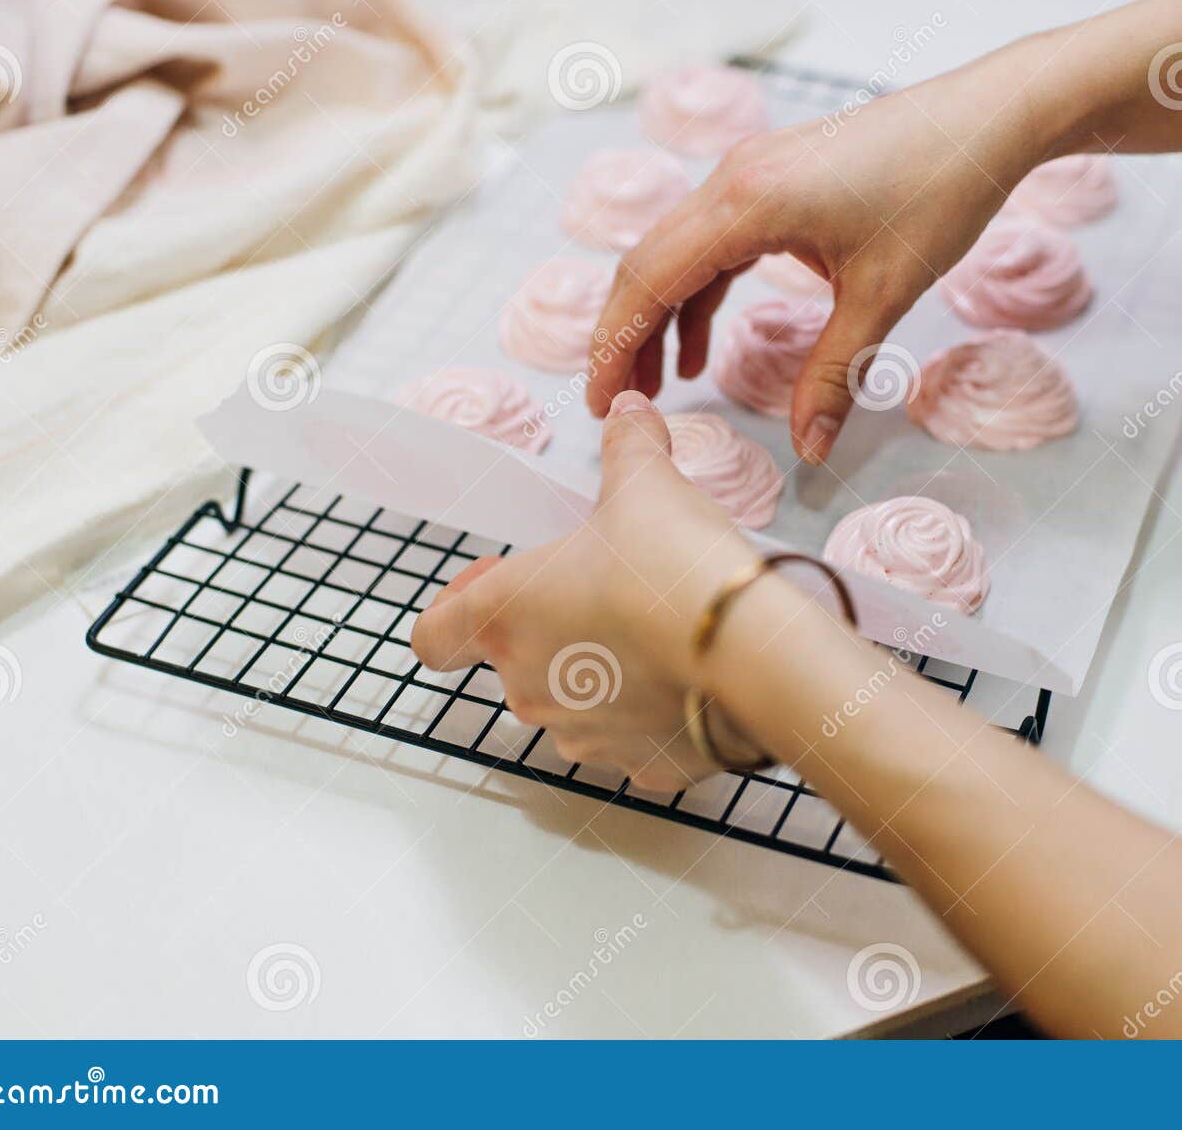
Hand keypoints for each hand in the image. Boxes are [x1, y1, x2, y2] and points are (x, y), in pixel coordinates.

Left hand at [411, 391, 766, 790]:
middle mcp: (529, 688)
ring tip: (656, 635)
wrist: (748, 650)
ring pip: (576, 707)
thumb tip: (630, 413)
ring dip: (600, 676)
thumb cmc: (672, 566)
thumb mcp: (645, 484)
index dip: (454, 607)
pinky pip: (636, 742)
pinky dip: (653, 717)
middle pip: (515, 665)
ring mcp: (584, 736)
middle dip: (552, 631)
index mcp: (504, 618)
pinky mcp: (643, 769)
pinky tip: (690, 681)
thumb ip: (629, 446)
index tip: (495, 579)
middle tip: (603, 592)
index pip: (432, 636)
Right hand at [583, 47, 1069, 463]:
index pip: (648, 280)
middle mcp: (732, 180)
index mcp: (747, 204)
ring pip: (677, 255)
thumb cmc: (940, 191)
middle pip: (647, 266)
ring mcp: (749, 174)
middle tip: (618, 406)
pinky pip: (712, 243)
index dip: (615, 347)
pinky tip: (703, 346)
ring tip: (663, 386)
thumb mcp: (883, 296)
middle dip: (626, 339)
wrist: (987, 120)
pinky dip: (700, 296)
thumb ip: (836, 375)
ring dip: (662, 320)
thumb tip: (809, 449)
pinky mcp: (770, 179)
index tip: (601, 404)